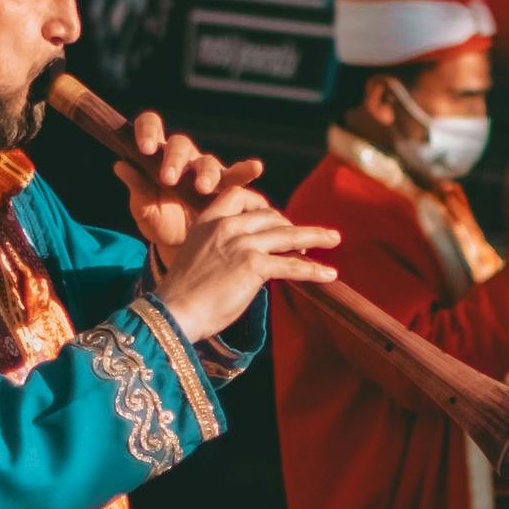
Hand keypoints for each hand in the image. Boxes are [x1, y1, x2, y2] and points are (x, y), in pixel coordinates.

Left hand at [98, 105, 236, 271]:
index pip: (151, 127)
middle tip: (169, 178)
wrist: (179, 245)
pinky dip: (245, 171)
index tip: (144, 148)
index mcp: (157, 155)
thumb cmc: (158, 222)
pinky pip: (235, 176)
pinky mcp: (224, 187)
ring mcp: (205, 169)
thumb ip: (136, 188)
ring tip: (202, 188)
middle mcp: (183, 157)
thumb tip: (121, 165)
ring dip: (204, 173)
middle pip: (181, 144)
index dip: (148, 131)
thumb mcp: (144, 210)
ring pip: (207, 161)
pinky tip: (255, 168)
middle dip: (175, 160)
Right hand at [147, 188, 338, 353]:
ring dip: (316, 236)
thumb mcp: (198, 257)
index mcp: (208, 220)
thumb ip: (222, 247)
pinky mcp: (254, 266)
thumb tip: (252, 258)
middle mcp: (227, 226)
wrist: (173, 313)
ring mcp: (242, 244)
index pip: (241, 196)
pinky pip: (292, 264)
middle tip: (307, 240)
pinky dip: (314, 270)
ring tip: (335, 239)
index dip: (263, 204)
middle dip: (291, 226)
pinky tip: (329, 275)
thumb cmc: (183, 295)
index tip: (275, 216)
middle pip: (270, 215)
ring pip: (288, 234)